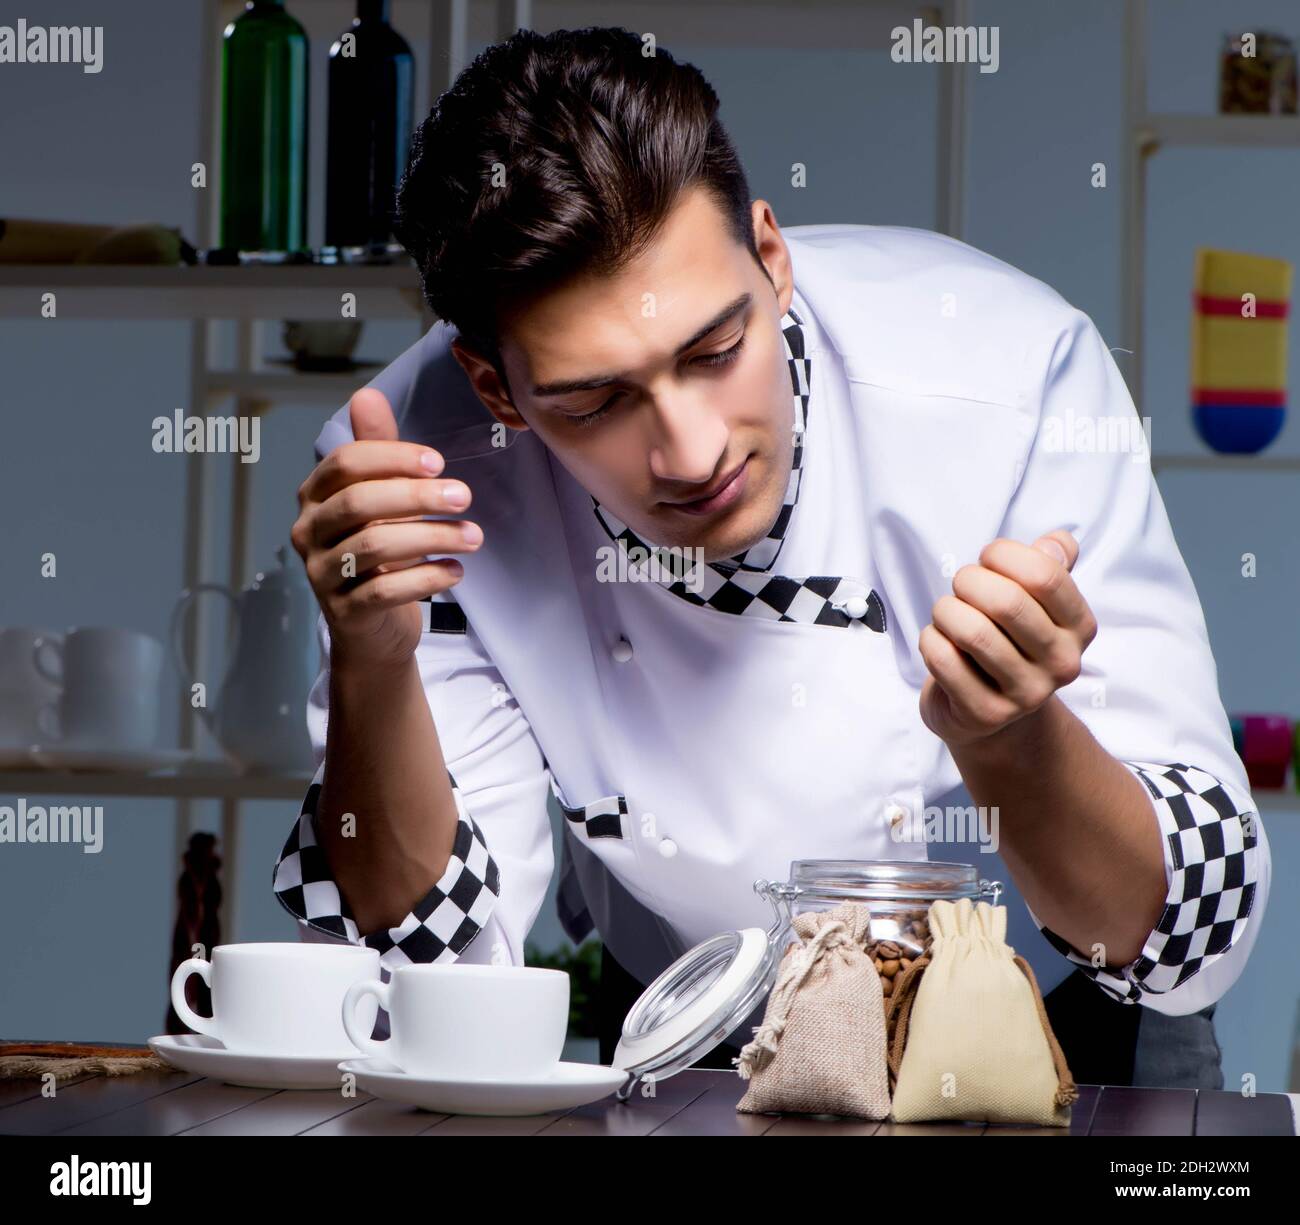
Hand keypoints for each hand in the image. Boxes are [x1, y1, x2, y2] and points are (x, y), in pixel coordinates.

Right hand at [290, 388, 482, 669]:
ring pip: (375, 546)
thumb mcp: (381, 499)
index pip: (345, 462)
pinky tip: (455, 571)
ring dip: (433, 537)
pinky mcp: (343, 612)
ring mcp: (321, 574)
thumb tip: (367, 395)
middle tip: (464, 496)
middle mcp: (308, 532)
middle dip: (417, 496)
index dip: (393, 457)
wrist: (372, 628)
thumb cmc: (379, 551)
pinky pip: (385, 591)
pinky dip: (426, 579)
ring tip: (473, 537)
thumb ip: (377, 452)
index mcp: (315, 495)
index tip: (439, 463)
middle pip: (360, 502)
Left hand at [917, 529, 1096, 747]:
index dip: (1005, 555)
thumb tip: (1057, 542)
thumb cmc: (1010, 642)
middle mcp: (1061, 663)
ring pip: (972, 632)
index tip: (988, 557)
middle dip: (969, 581)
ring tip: (946, 612)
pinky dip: (930, 639)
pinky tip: (937, 640)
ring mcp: (1026, 694)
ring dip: (945, 611)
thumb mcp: (1038, 603)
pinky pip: (944, 660)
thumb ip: (1050, 566)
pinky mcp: (986, 713)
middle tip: (961, 585)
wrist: (993, 714)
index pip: (1046, 576)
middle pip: (1007, 603)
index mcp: (1080, 627)